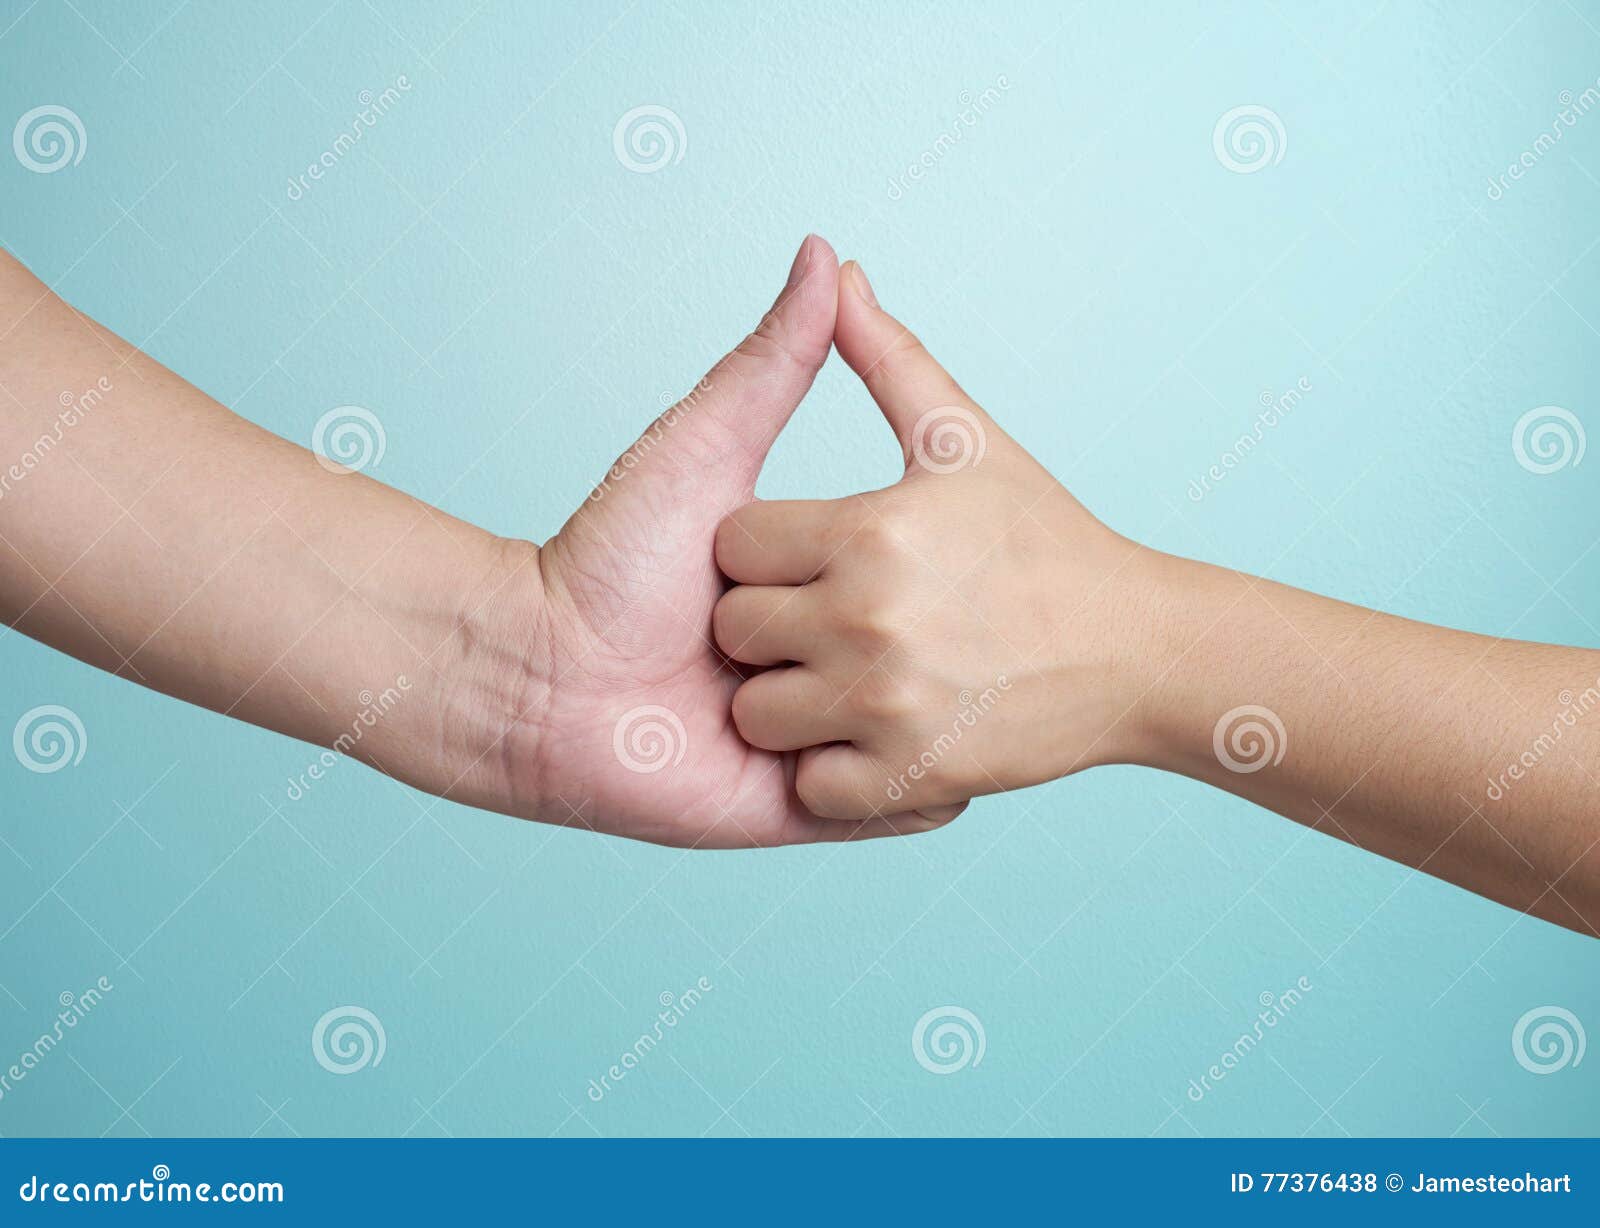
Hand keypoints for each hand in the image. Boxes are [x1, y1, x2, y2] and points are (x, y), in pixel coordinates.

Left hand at [476, 239, 953, 845]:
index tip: (842, 554)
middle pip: (895, 651)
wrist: (534, 680)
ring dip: (853, 713)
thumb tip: (819, 251)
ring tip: (778, 698)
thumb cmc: (608, 559)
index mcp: (815, 584)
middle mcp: (825, 660)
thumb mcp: (706, 448)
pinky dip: (887, 788)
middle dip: (849, 641)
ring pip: (894, 727)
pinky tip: (869, 755)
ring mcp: (822, 738)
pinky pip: (889, 805)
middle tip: (757, 640)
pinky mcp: (808, 809)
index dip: (858, 556)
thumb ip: (770, 362)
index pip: (883, 569)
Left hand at [711, 261, 1162, 819]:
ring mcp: (885, 708)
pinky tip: (881, 737)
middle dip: (771, 628)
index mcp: (870, 531)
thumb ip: (879, 355)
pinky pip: (810, 784)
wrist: (1141, 655)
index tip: (825, 558)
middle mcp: (867, 620)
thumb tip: (832, 262)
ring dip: (793, 707)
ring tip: (858, 686)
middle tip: (842, 625)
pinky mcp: (901, 785)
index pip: (744, 543)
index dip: (771, 552)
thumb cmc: (1042, 542)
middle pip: (741, 628)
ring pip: (760, 712)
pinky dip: (834, 773)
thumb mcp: (958, 440)